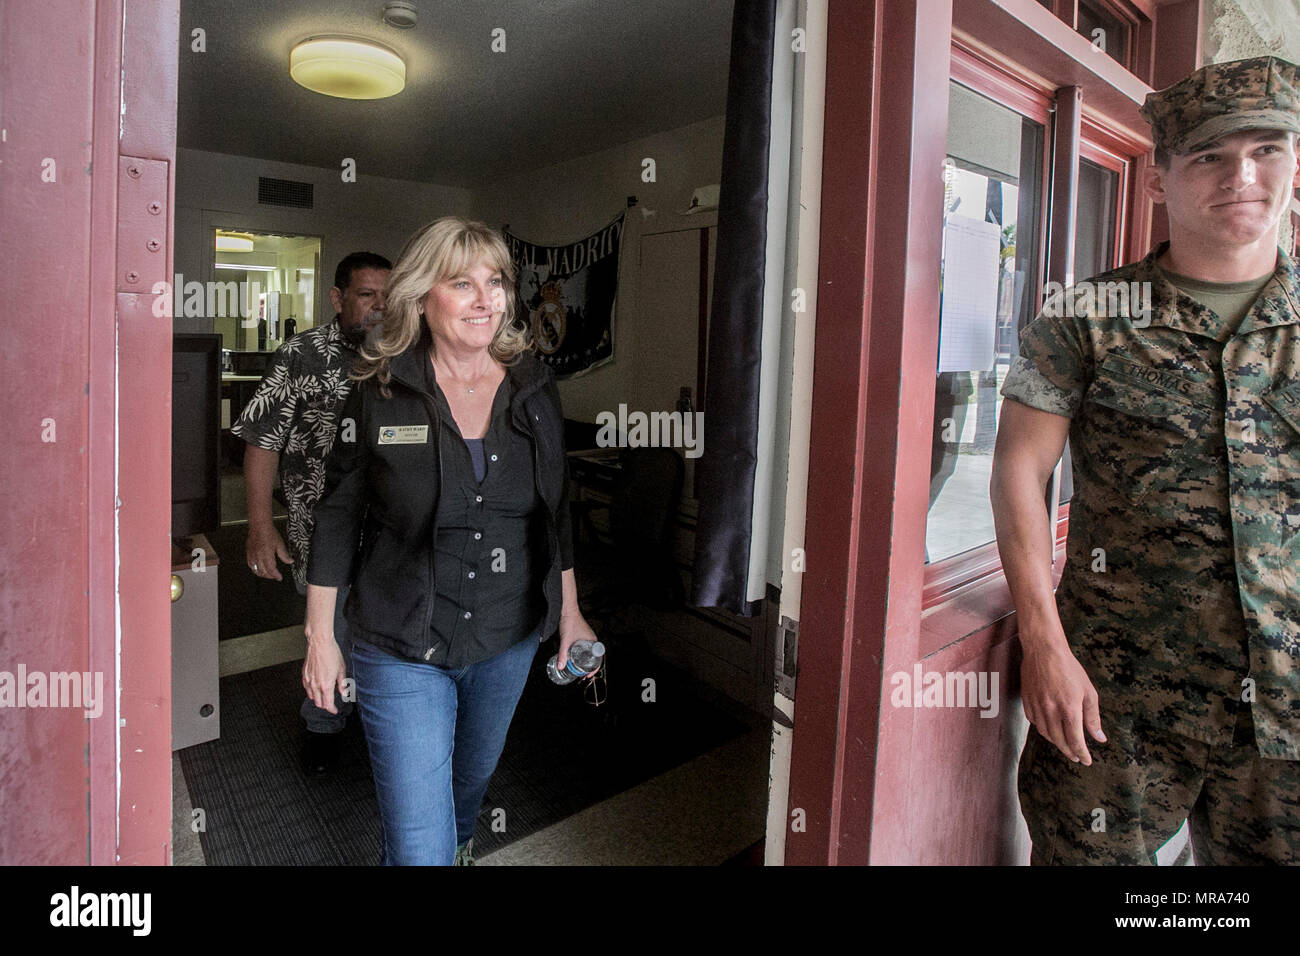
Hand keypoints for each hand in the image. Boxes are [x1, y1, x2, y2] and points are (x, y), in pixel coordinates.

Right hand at [247, 522, 292, 579]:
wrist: (259, 526)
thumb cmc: (269, 533)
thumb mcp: (280, 544)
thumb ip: (284, 555)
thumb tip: (290, 561)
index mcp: (267, 556)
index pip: (271, 570)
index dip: (276, 575)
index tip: (280, 578)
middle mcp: (258, 557)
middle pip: (263, 572)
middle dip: (270, 576)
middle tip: (275, 576)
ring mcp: (252, 555)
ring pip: (256, 570)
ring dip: (262, 574)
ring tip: (268, 574)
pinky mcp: (248, 553)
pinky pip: (250, 564)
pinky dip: (255, 569)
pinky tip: (258, 568)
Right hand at [302, 632, 344, 714]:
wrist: (319, 643)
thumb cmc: (331, 653)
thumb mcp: (341, 669)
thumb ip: (342, 683)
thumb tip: (344, 693)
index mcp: (326, 685)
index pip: (328, 704)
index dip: (332, 710)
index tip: (335, 710)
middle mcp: (315, 685)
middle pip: (319, 703)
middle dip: (325, 706)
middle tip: (331, 704)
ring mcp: (308, 680)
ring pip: (311, 697)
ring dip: (318, 700)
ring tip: (324, 697)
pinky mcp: (304, 675)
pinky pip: (306, 689)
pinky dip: (311, 692)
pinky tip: (315, 689)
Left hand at [557, 610, 599, 681]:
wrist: (567, 610)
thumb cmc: (570, 622)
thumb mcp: (566, 641)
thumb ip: (563, 654)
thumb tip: (560, 667)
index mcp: (593, 641)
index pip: (598, 658)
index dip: (595, 668)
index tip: (588, 675)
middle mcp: (592, 640)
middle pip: (594, 657)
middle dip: (589, 667)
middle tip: (582, 675)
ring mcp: (587, 637)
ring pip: (589, 653)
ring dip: (585, 661)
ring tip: (579, 669)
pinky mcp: (582, 635)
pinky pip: (585, 648)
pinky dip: (582, 655)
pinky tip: (575, 658)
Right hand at [1021, 641, 1105, 764]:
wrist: (1043, 650)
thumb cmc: (1069, 669)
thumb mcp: (1088, 692)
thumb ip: (1093, 717)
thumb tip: (1099, 737)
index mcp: (1069, 708)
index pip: (1075, 740)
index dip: (1082, 753)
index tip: (1087, 761)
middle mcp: (1051, 711)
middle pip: (1060, 741)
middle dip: (1069, 752)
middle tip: (1077, 757)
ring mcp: (1037, 707)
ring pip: (1046, 734)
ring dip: (1057, 743)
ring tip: (1065, 745)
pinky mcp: (1027, 702)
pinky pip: (1035, 723)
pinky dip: (1044, 730)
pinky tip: (1050, 729)